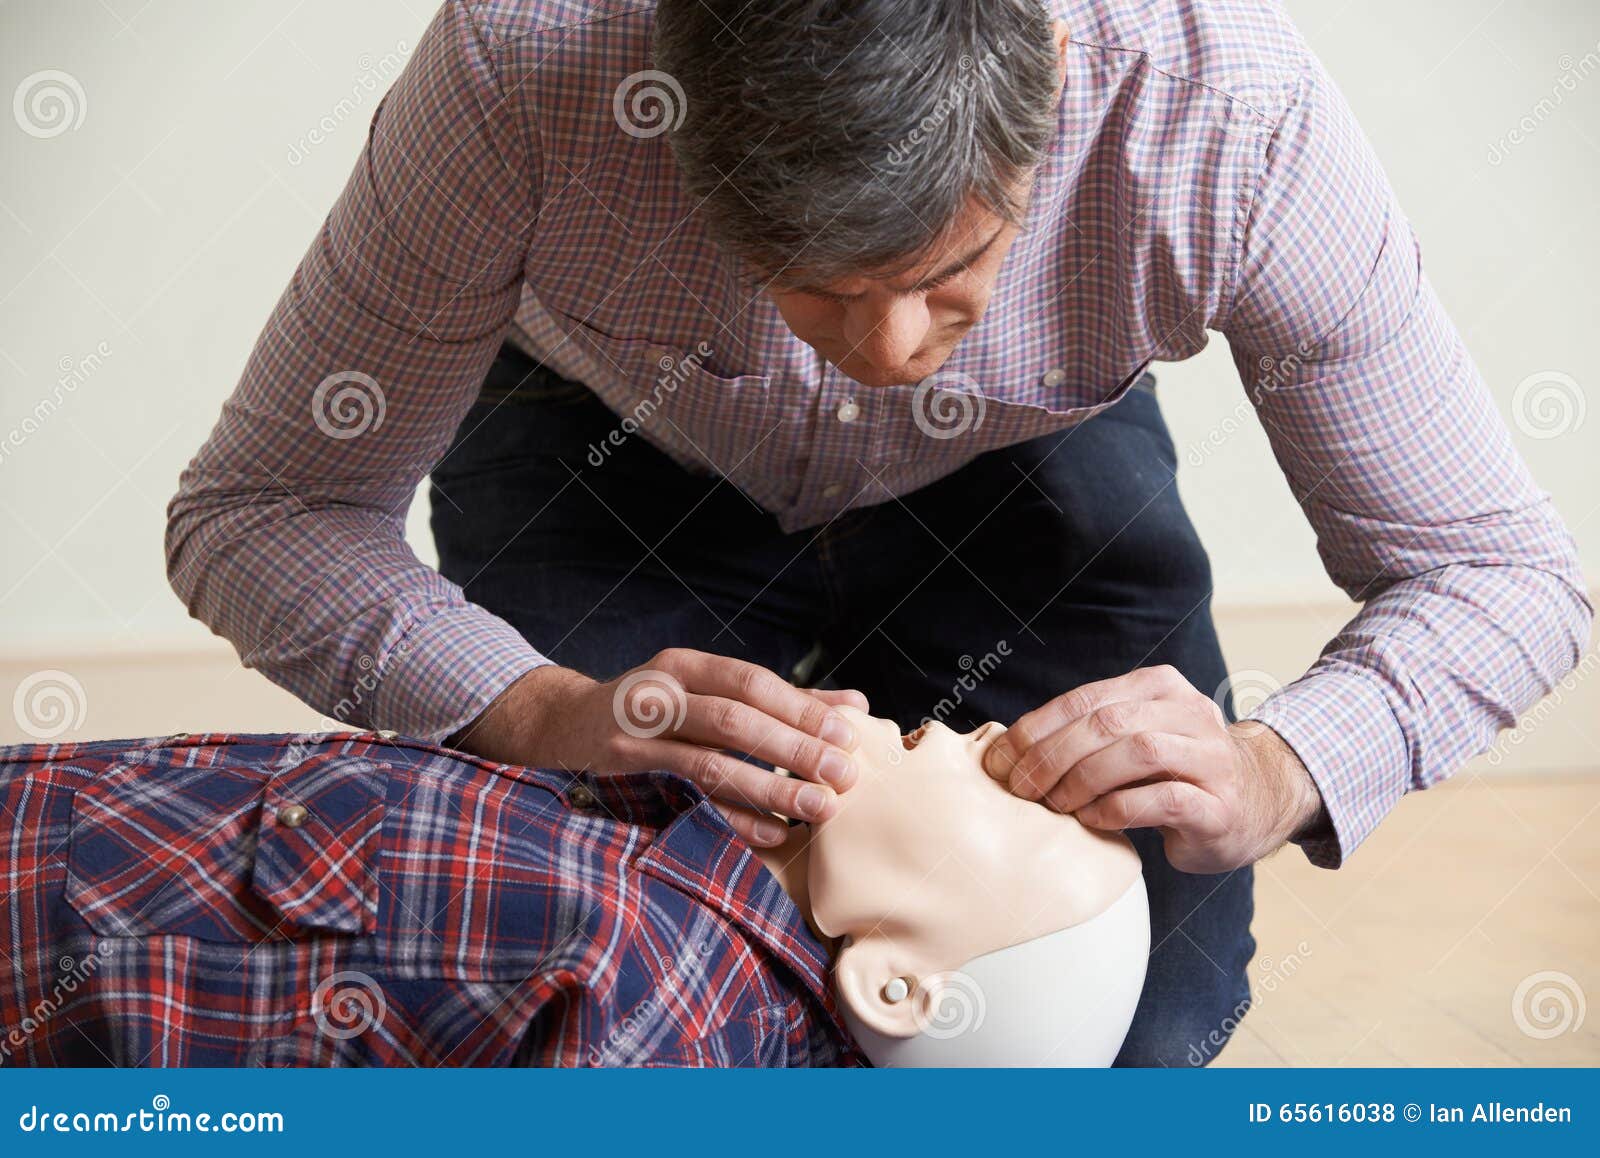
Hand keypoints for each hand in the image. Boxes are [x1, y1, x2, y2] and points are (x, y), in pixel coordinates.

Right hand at [450, 649, 866, 847]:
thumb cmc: (656, 710)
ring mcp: (634, 742)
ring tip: (818, 809)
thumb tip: (855, 706)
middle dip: (792, 750)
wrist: (561, 727)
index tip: (846, 734)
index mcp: (684, 667)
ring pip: (709, 765)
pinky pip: (685, 805)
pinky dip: (731, 821)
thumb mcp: (706, 690)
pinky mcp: (623, 783)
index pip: (750, 683)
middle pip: (733, 721)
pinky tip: (772, 836)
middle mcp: (656, 697)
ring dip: (769, 789)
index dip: (800, 707)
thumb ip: (779, 699)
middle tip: (843, 777)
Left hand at [981, 664, 1324, 872]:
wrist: (1258, 802)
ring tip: (1054, 805)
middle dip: (1051, 756)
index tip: (1002, 759)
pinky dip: (1116, 809)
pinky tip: (1092, 819)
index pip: (1086, 699)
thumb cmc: (1176, 771)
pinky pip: (1162, 799)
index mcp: (1160, 687)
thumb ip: (1090, 733)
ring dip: (1082, 780)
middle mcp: (1190, 713)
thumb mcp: (1136, 735)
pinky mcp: (1220, 805)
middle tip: (1019, 787)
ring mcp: (1211, 757)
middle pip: (1107, 723)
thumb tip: (1009, 749)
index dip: (1037, 728)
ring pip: (1137, 752)